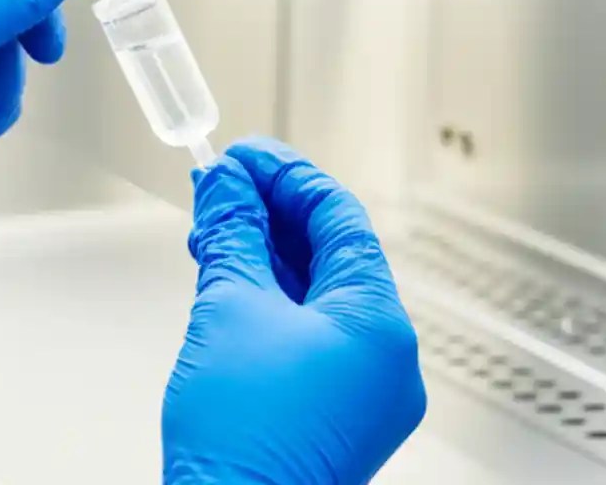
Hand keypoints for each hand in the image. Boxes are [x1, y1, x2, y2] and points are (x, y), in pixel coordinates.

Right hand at [163, 138, 426, 483]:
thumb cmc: (242, 447)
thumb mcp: (229, 312)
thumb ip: (233, 237)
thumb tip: (227, 189)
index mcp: (380, 325)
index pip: (340, 219)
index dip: (286, 178)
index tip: (244, 157)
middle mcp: (388, 359)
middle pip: (333, 255)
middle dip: (271, 215)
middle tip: (224, 188)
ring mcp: (366, 391)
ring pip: (319, 297)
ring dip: (267, 257)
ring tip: (217, 230)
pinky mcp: (338, 414)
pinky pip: (313, 336)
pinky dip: (273, 303)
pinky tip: (233, 280)